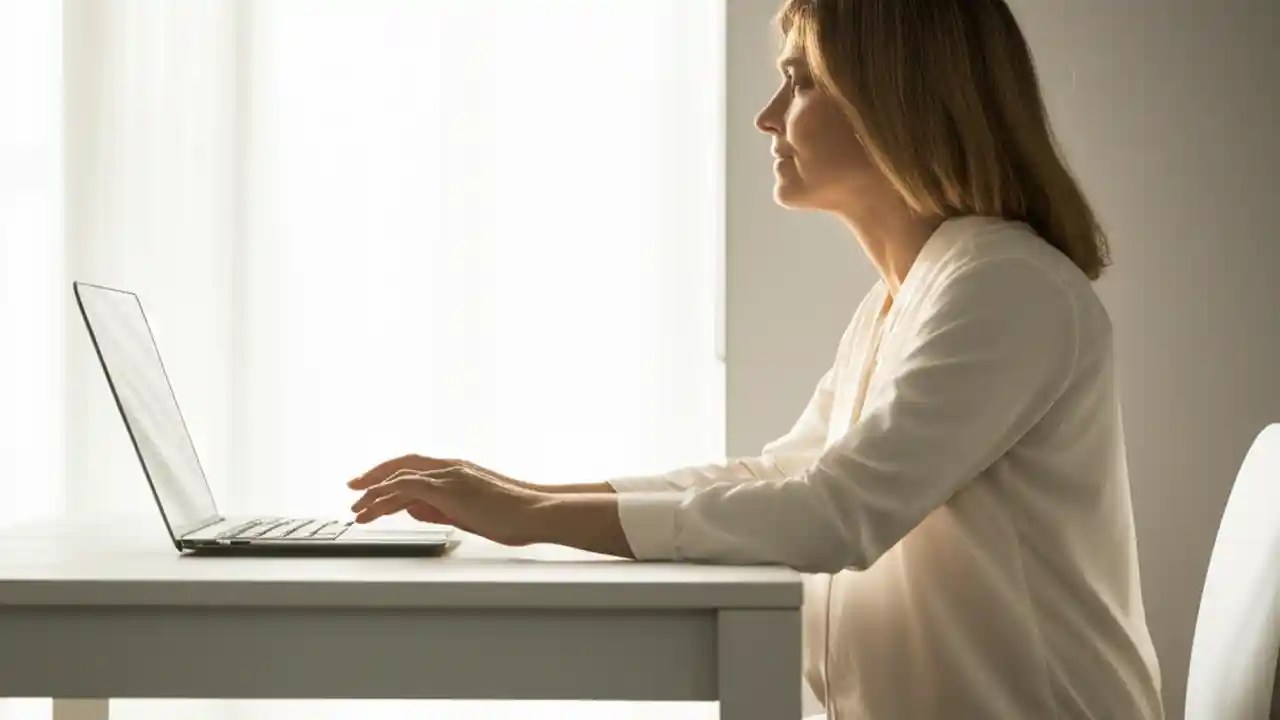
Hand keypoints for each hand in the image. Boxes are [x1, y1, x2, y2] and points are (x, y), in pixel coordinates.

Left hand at [346, 454, 545, 545]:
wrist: (536, 511)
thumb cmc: (514, 515)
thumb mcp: (470, 512)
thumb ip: (441, 508)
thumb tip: (414, 509)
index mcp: (458, 470)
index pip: (414, 466)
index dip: (389, 475)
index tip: (371, 486)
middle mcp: (450, 467)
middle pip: (401, 464)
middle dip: (373, 477)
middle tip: (353, 490)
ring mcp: (449, 475)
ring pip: (399, 477)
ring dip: (374, 493)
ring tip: (358, 510)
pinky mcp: (448, 488)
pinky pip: (406, 486)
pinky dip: (386, 495)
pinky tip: (374, 507)